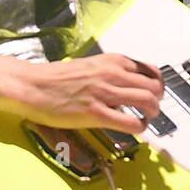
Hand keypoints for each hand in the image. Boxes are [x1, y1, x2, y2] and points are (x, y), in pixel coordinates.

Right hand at [0, 52, 163, 132]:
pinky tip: (134, 129)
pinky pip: (132, 122)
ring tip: (146, 120)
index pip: (151, 70)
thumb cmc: (57, 78)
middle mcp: (113, 74)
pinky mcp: (96, 113)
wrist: (32, 85)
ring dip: (152, 114)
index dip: (158, 85)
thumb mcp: (90, 66)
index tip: (154, 94)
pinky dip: (140, 128)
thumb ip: (111, 72)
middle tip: (151, 110)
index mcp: (113, 61)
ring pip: (148, 102)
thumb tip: (128, 86)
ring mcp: (105, 93)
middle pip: (154, 87)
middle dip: (158, 101)